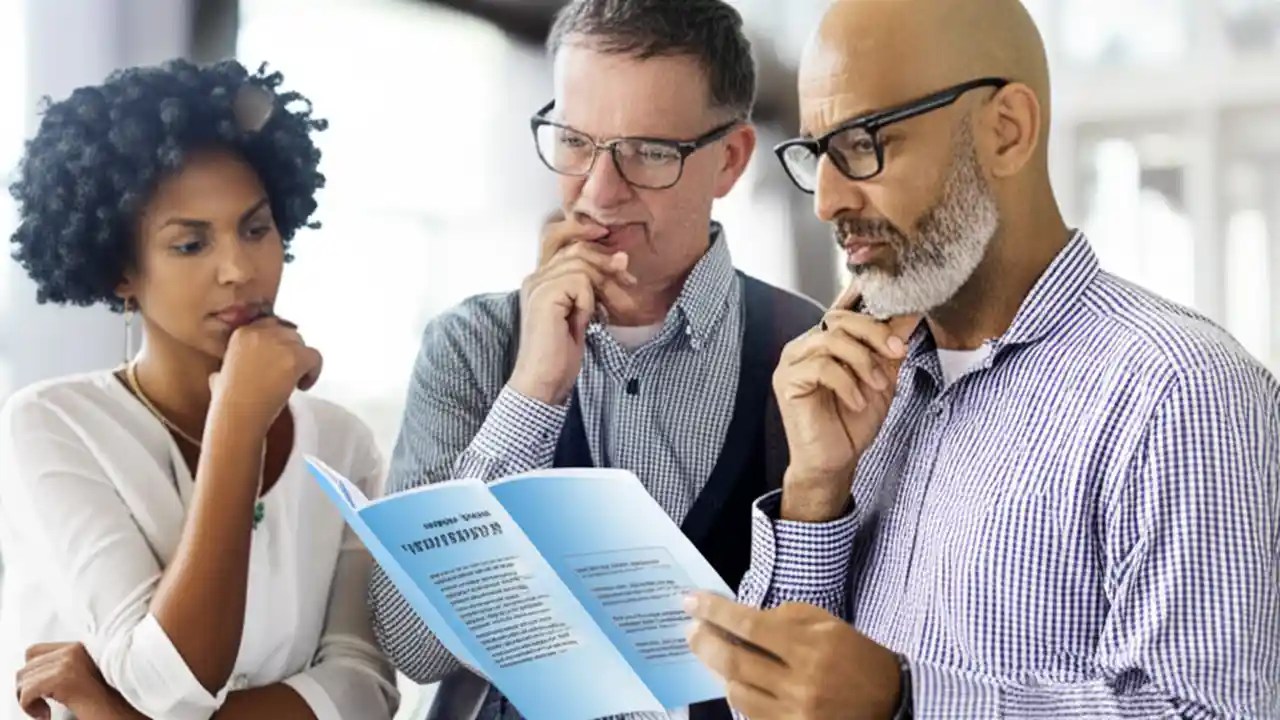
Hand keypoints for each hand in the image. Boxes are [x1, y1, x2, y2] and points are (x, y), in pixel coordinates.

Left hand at [16, 643, 141, 719]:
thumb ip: (73, 668)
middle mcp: (77, 649)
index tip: (44, 691)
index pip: (38, 650)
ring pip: (25, 676)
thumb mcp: (92, 678)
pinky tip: (46, 714)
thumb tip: (44, 673)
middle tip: (44, 703)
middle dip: (30, 685)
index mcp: (85, 646)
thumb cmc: (118, 701)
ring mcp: (70, 662)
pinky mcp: (64, 679)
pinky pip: (28, 691)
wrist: (131, 713)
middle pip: (29, 662)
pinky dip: (30, 707)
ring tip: (46, 709)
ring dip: (29, 696)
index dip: (36, 672)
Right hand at [211, 316, 322, 433]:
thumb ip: (233, 364)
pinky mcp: (295, 358)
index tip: (278, 358)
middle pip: (288, 333)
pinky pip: (316, 357)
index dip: (277, 343)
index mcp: (241, 333)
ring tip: (294, 381)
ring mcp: (279, 343)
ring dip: (301, 361)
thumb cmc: (228, 401)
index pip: (269, 325)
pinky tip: (303, 386)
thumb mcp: (221, 374)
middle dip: (290, 351)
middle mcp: (260, 333)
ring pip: (302, 344)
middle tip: (288, 371)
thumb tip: (227, 373)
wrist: (237, 414)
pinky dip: (313, 372)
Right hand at [508, 213, 638, 404]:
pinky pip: (581, 282)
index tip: (607, 235)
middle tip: (628, 281)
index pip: (556, 234)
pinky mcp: (544, 295)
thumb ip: (591, 284)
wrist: (544, 381)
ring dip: (602, 286)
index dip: (581, 228)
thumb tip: (620, 257)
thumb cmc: (562, 353)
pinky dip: (589, 302)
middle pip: (575, 246)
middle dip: (606, 260)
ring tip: (605, 311)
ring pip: (581, 263)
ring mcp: (537, 284)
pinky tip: (584, 321)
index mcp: (540, 278)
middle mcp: (535, 277)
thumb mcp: (582, 310)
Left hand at [684, 594, 901, 719]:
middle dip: (704, 642)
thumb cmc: (854, 654)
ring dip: (720, 671)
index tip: (690, 600)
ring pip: (736, 693)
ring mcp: (795, 715)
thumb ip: (783, 618)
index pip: (749, 626)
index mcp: (810, 647)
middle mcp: (800, 684)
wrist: (889, 701)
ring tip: (714, 654)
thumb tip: (739, 620)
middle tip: (690, 629)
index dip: (715, 611)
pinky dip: (739, 694)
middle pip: (734, 662)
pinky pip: (751, 714)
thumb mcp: (826, 624)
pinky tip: (736, 679)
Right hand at [773, 284, 919, 521]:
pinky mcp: (787, 380)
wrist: (835, 462)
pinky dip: (846, 382)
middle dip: (874, 333)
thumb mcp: (881, 380)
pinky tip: (856, 401)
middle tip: (896, 352)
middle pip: (839, 319)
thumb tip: (909, 317)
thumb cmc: (852, 424)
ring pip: (831, 339)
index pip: (846, 312)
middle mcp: (805, 346)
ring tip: (876, 386)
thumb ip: (889, 350)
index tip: (903, 322)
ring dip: (862, 360)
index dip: (873, 312)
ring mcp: (792, 362)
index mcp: (825, 342)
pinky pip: (821, 366)